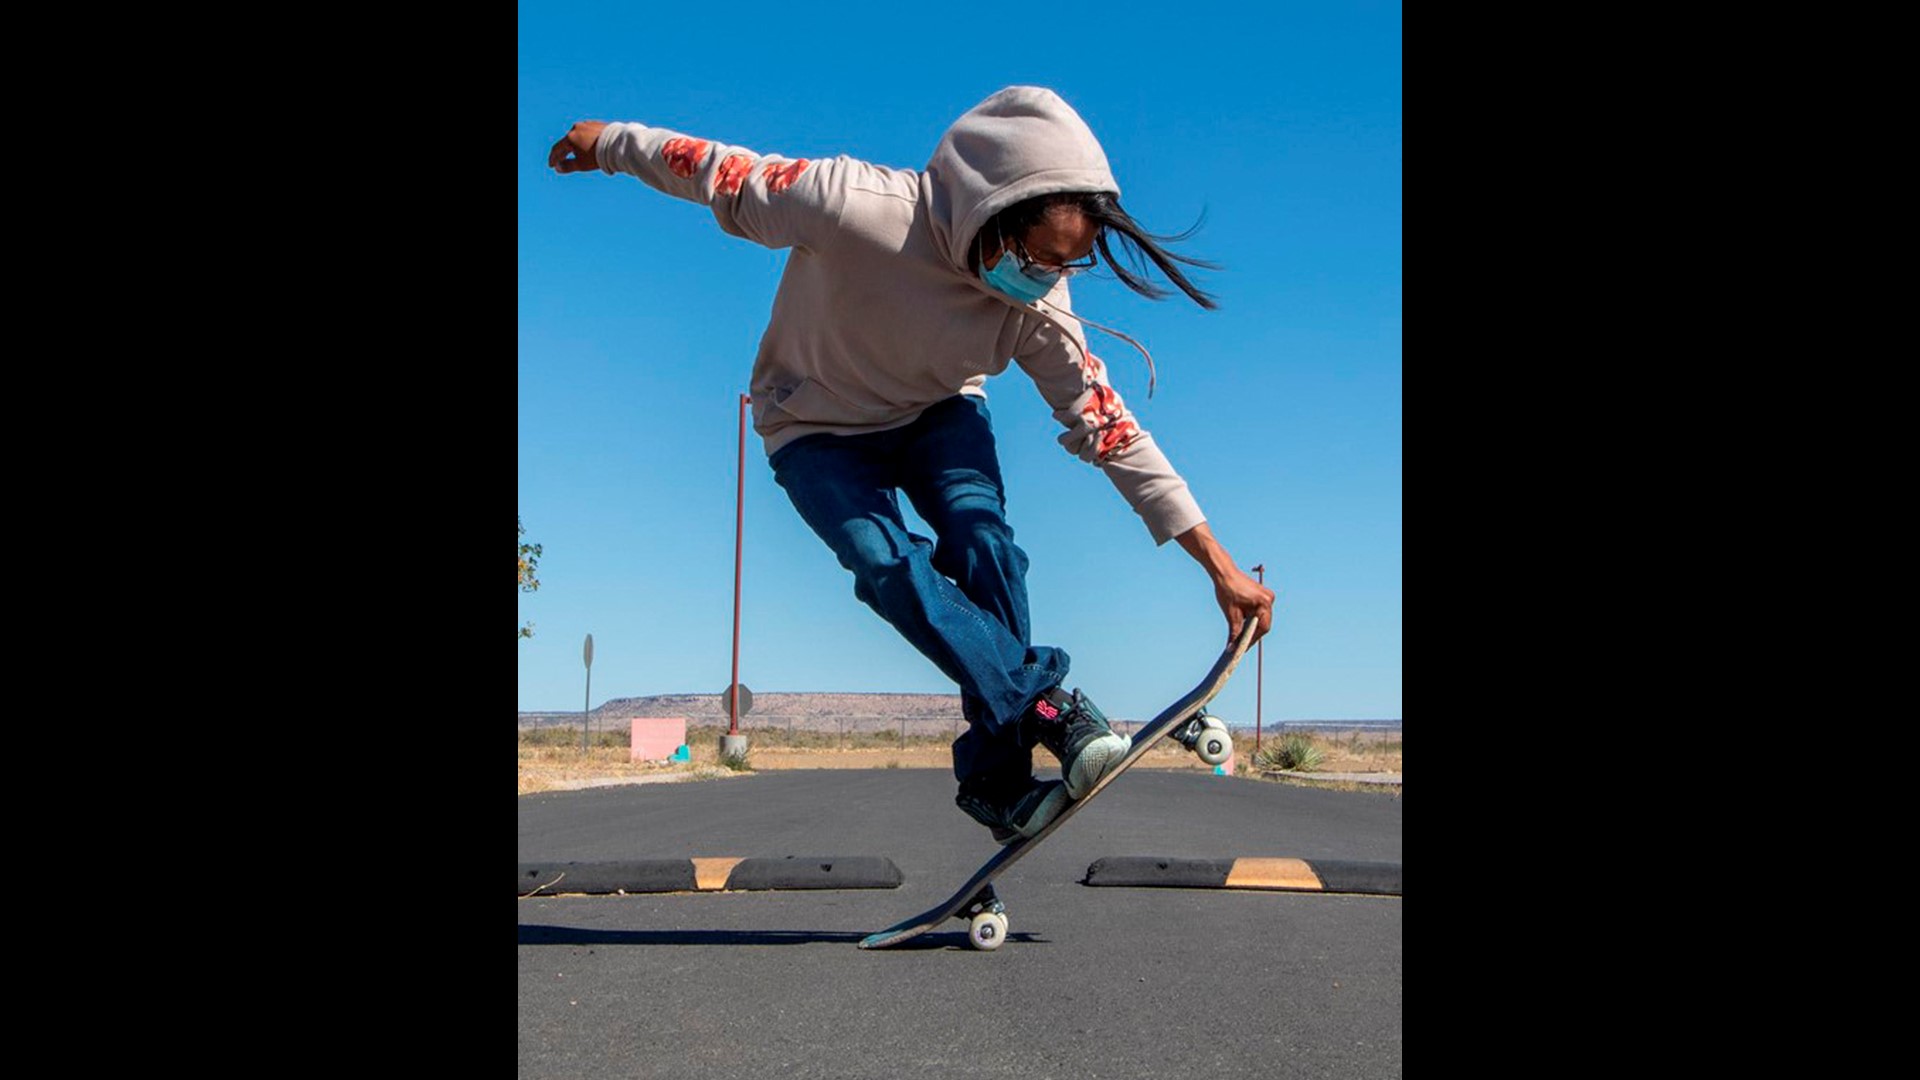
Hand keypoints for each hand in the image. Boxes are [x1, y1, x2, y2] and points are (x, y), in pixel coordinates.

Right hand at [549, 121, 607, 172]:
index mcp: (570, 137)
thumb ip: (567, 166)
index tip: (552, 165)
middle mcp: (576, 128)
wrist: (618, 144)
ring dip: (574, 145)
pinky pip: (587, 133)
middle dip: (563, 152)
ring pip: (577, 136)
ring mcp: (587, 124)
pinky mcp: (597, 124)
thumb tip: (558, 168)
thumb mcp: (581, 164)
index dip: (553, 159)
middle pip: (567, 142)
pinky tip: (586, 145)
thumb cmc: (599, 156)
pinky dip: (584, 140)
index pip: (557, 149)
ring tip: (573, 154)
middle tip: (560, 161)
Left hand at [1174, 522, 1275, 644]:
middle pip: (1263, 624)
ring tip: (1241, 637)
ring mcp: (1267, 596)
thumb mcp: (1231, 614)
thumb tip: (1232, 647)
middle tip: (1241, 646)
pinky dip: (1252, 618)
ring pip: (1261, 618)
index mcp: (1264, 602)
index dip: (1253, 639)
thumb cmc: (1227, 590)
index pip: (1263, 628)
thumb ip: (1234, 631)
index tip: (1243, 648)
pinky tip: (1243, 625)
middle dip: (1252, 634)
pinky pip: (1259, 611)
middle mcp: (1269, 599)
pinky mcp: (1262, 594)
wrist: (1224, 572)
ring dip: (1252, 627)